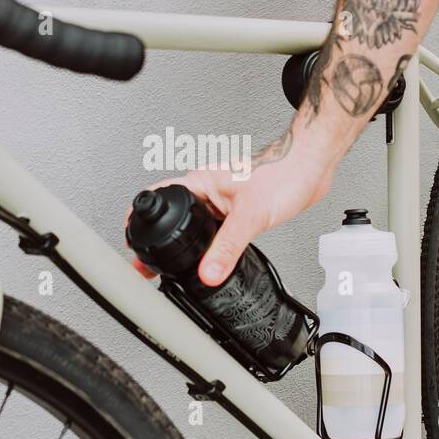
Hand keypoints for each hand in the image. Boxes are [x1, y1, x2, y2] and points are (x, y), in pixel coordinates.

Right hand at [130, 127, 336, 286]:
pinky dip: (208, 244)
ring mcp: (222, 199)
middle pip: (173, 216)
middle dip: (159, 239)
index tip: (128, 238)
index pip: (159, 199)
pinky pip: (213, 229)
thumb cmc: (283, 174)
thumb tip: (207, 273)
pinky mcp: (237, 209)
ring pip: (194, 224)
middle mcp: (207, 189)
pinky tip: (212, 255)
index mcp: (200, 183)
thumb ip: (227, 247)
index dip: (140, 218)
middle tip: (147, 263)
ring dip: (185, 243)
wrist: (310, 166)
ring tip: (174, 265)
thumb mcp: (250, 216)